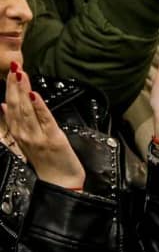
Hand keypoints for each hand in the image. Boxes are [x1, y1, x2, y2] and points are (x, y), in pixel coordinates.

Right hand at [2, 63, 84, 188]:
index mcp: (19, 134)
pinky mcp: (53, 139)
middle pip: (17, 106)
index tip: (10, 74)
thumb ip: (16, 123)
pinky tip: (35, 95)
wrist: (60, 183)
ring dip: (24, 91)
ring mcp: (38, 137)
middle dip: (15, 86)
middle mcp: (25, 134)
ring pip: (28, 110)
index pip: (10, 108)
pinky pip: (45, 120)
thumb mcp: (26, 142)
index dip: (9, 90)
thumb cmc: (46, 162)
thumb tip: (3, 106)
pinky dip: (39, 107)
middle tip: (14, 68)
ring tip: (22, 75)